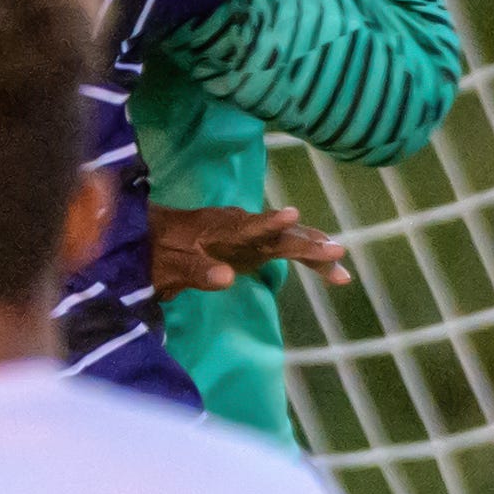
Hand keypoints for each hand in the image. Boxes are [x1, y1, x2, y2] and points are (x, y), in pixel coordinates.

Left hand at [149, 204, 349, 299]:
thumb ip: (196, 272)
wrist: (152, 237)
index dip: (270, 221)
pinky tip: (333, 272)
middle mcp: (241, 226)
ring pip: (289, 241)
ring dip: (315, 252)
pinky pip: (288, 249)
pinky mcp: (256, 245)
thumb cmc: (157, 253)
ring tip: (341, 271)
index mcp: (219, 228)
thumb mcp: (168, 267)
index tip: (292, 215)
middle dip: (307, 243)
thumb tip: (227, 277)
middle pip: (278, 234)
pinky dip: (310, 258)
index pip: (248, 224)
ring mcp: (251, 235)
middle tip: (336, 251)